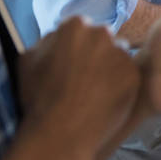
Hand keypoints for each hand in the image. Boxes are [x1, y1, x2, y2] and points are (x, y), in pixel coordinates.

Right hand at [17, 16, 138, 159]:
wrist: (60, 133)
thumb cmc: (40, 99)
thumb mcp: (28, 60)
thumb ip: (46, 42)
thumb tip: (57, 38)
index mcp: (74, 27)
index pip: (79, 30)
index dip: (75, 49)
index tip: (71, 64)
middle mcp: (101, 34)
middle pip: (101, 41)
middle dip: (94, 55)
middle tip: (83, 79)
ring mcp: (120, 53)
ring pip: (117, 57)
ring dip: (109, 70)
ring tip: (94, 93)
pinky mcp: (133, 74)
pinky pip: (128, 76)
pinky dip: (119, 87)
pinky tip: (105, 101)